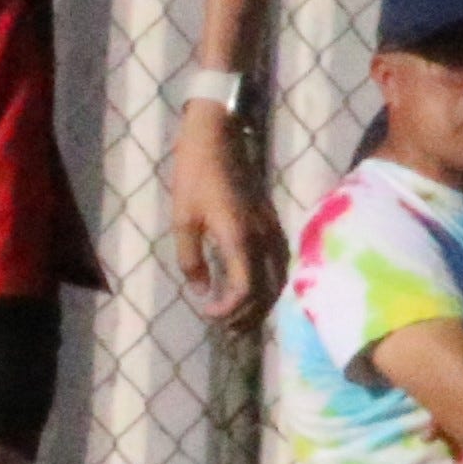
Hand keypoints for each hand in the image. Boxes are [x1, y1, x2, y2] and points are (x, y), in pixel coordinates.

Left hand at [171, 106, 287, 326]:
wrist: (218, 135)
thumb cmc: (194, 174)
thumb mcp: (182, 218)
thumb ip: (191, 258)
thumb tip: (201, 290)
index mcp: (239, 238)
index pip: (245, 291)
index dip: (228, 310)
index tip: (208, 314)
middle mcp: (262, 237)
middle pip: (268, 291)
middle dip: (249, 315)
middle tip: (227, 328)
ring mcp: (271, 227)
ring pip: (279, 278)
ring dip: (262, 301)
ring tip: (241, 315)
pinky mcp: (271, 220)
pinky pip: (280, 261)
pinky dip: (269, 282)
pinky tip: (254, 287)